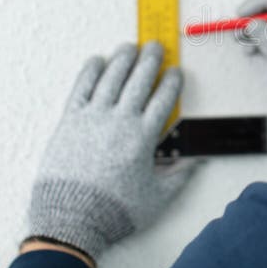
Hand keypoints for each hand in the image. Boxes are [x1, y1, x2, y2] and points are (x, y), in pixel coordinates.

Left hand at [24, 41, 201, 263]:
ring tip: (129, 47)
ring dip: (123, 59)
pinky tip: (97, 61)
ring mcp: (93, 118)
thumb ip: (179, 177)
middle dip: (151, 60)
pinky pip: (82, 88)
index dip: (172, 82)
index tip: (176, 73)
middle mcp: (120, 121)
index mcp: (143, 138)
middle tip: (156, 47)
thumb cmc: (113, 211)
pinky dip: (90, 71)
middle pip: (139, 80)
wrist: (71, 220)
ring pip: (112, 78)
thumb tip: (196, 164)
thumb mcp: (156, 198)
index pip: (164, 99)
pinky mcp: (70, 121)